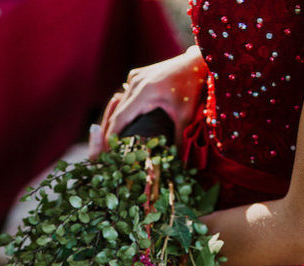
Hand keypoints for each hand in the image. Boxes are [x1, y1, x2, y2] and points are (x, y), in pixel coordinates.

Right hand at [90, 46, 207, 157]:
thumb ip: (178, 139)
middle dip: (110, 133)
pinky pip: (126, 96)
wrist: (197, 62)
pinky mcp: (137, 75)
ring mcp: (135, 77)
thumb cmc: (193, 88)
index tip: (106, 153)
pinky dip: (124, 110)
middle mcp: (135, 83)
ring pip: (120, 104)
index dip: (111, 137)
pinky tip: (124, 125)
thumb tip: (177, 164)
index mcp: (145, 92)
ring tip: (112, 142)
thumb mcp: (186, 115)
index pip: (120, 118)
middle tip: (106, 153)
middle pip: (117, 112)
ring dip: (115, 121)